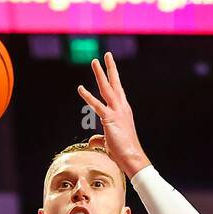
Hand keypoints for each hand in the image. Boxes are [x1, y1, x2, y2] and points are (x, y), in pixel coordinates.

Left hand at [77, 52, 148, 176]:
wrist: (132, 158)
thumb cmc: (123, 153)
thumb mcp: (109, 143)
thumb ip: (100, 139)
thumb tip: (92, 140)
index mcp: (123, 111)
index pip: (117, 91)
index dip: (113, 79)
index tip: (110, 68)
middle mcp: (122, 108)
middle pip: (115, 84)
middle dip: (110, 68)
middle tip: (106, 55)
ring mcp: (117, 112)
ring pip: (107, 88)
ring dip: (100, 74)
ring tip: (95, 61)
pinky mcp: (110, 119)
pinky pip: (97, 105)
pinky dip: (88, 96)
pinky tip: (80, 88)